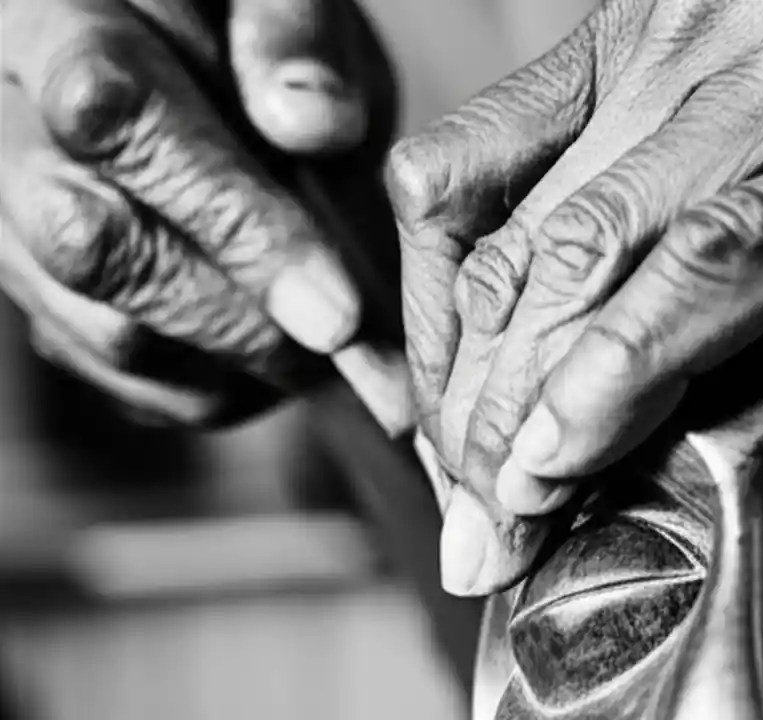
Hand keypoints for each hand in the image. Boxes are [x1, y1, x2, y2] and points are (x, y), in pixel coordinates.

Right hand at [1, 0, 397, 425]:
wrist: (198, 57)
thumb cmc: (243, 21)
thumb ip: (292, 35)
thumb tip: (314, 127)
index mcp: (58, 20)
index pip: (117, 116)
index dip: (233, 216)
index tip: (336, 306)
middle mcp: (10, 132)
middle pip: (95, 248)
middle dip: (244, 315)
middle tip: (355, 342)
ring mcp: (15, 226)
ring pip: (105, 334)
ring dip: (239, 361)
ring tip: (335, 347)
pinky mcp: (47, 299)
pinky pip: (120, 379)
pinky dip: (218, 386)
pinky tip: (282, 355)